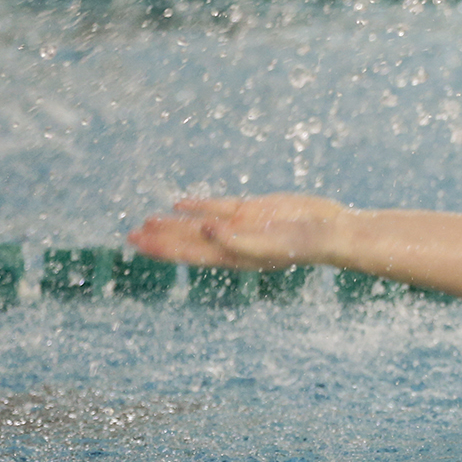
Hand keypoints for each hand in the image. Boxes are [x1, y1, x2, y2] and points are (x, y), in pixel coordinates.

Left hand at [128, 194, 347, 269]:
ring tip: (147, 221)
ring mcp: (241, 225)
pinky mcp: (253, 209)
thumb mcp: (271, 244)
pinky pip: (218, 206)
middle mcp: (233, 242)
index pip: (189, 253)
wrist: (332, 231)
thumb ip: (238, 239)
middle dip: (160, 239)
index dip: (162, 248)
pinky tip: (179, 204)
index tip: (138, 243)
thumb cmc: (306, 244)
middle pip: (188, 241)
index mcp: (234, 256)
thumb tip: (205, 229)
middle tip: (129, 236)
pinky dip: (198, 205)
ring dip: (173, 224)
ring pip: (198, 224)